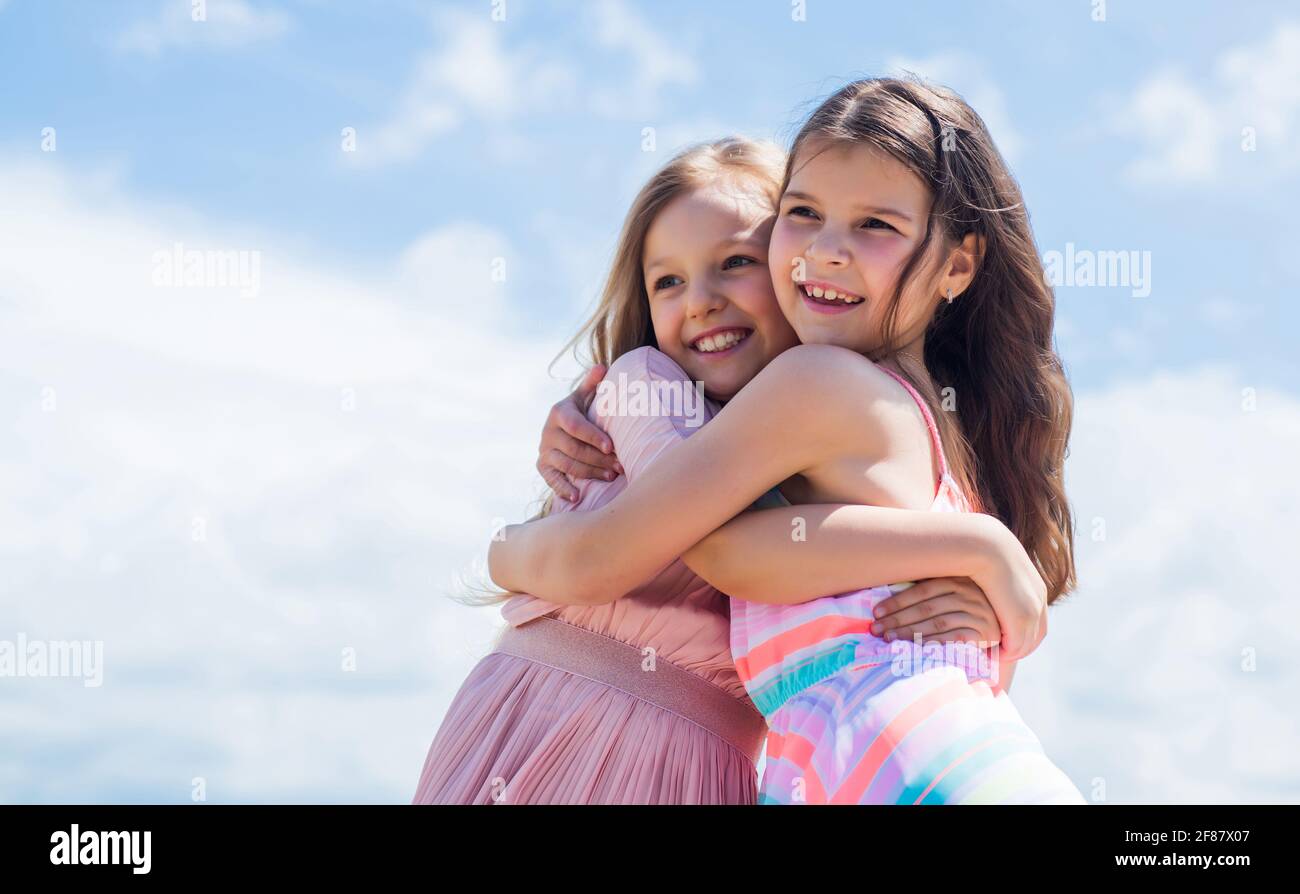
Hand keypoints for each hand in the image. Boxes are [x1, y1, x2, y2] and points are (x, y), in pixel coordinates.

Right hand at [537, 365, 621, 501]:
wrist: (558, 429)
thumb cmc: (579, 412)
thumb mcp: (583, 398)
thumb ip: (592, 385)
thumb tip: (602, 367)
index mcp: (559, 412)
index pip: (576, 426)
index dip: (593, 437)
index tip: (611, 447)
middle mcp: (548, 431)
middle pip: (575, 449)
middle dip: (598, 459)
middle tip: (620, 467)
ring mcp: (544, 450)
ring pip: (568, 465)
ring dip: (590, 473)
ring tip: (611, 477)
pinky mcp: (542, 466)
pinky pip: (551, 479)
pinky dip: (563, 489)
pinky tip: (577, 497)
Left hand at [870, 577, 1000, 647]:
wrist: (1005, 631)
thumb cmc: (968, 613)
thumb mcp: (953, 596)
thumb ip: (929, 595)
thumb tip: (889, 603)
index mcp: (959, 580)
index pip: (923, 589)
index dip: (897, 600)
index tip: (876, 612)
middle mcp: (970, 594)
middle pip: (926, 607)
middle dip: (897, 618)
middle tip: (875, 629)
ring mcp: (979, 614)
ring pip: (937, 623)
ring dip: (909, 632)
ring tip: (888, 638)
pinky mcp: (985, 634)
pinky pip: (953, 638)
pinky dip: (932, 643)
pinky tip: (914, 648)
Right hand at [971, 517, 1048, 660]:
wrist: (984, 545)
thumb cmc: (978, 551)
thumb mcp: (992, 566)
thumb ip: (993, 577)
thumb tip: (984, 582)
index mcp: (1036, 588)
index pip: (1036, 620)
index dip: (1021, 633)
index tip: (1002, 640)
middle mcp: (1039, 600)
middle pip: (1036, 635)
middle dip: (1019, 648)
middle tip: (999, 655)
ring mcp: (1032, 610)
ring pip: (1027, 643)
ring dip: (1011, 653)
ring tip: (992, 657)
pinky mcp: (1021, 618)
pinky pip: (1016, 646)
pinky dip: (1005, 654)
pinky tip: (989, 654)